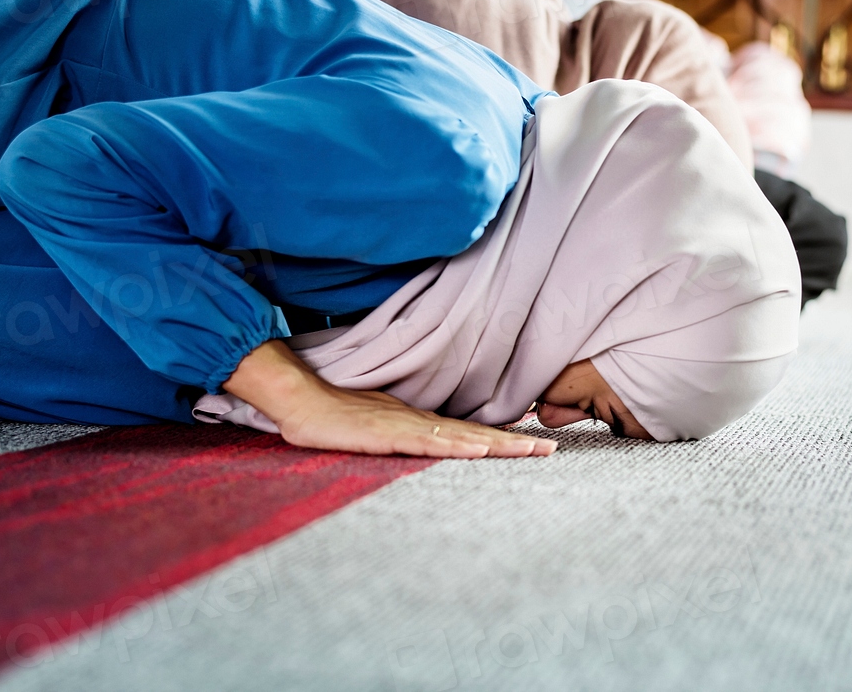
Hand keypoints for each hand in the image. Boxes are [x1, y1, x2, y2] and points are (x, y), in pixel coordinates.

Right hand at [224, 340, 555, 457]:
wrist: (300, 401)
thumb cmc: (334, 417)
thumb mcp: (376, 430)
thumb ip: (403, 437)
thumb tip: (430, 447)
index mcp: (418, 422)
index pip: (468, 433)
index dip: (501, 439)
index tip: (533, 444)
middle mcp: (418, 421)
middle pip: (474, 433)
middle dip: (514, 442)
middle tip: (550, 448)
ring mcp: (404, 426)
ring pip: (460, 437)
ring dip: (497, 444)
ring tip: (530, 450)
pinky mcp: (386, 434)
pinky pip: (427, 440)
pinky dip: (455, 446)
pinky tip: (477, 449)